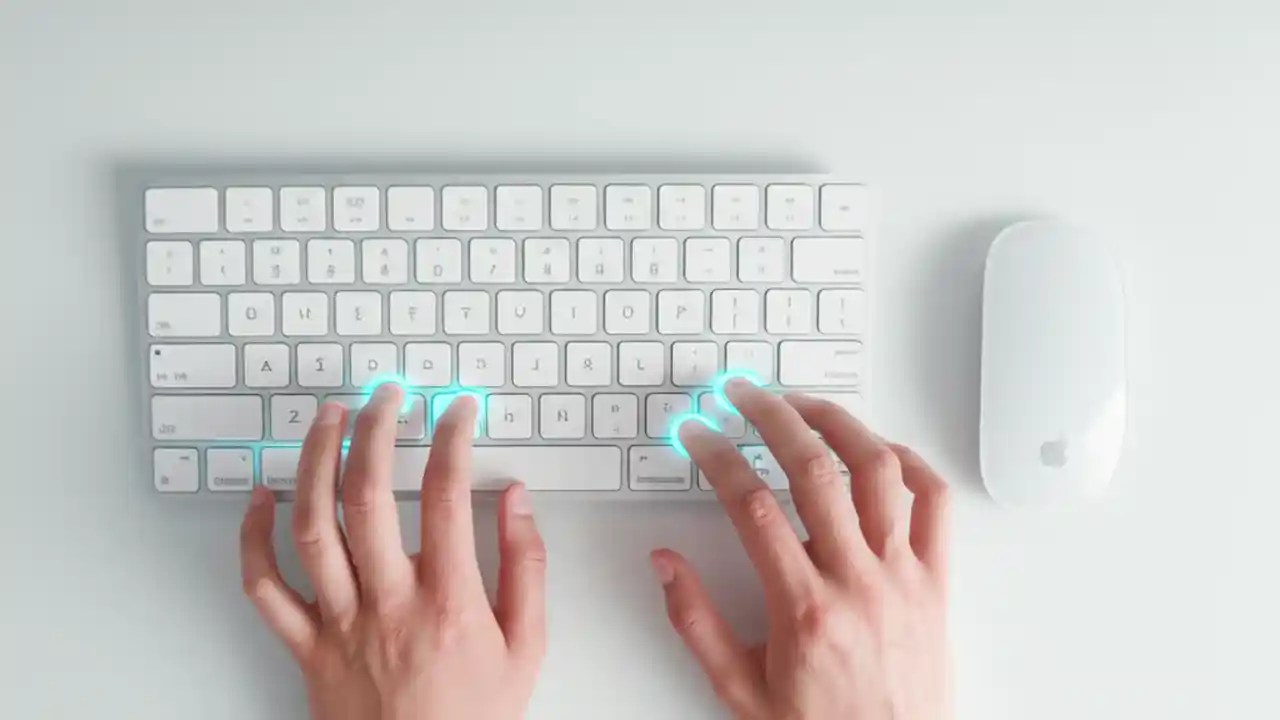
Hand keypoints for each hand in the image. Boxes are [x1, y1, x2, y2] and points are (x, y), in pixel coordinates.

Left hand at [239, 384, 545, 719]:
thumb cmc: (474, 719)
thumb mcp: (527, 648)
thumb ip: (527, 569)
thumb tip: (517, 501)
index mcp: (449, 603)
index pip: (446, 496)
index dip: (451, 440)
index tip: (457, 412)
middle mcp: (388, 604)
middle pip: (369, 497)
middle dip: (375, 431)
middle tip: (386, 397)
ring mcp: (339, 624)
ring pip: (313, 528)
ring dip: (314, 462)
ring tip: (328, 419)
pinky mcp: (305, 647)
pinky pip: (264, 589)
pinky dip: (253, 539)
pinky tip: (262, 498)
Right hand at [652, 381, 951, 719]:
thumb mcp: (740, 689)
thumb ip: (696, 622)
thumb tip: (665, 563)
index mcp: (804, 609)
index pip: (752, 507)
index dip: (717, 457)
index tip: (698, 434)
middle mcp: (858, 582)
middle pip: (813, 471)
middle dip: (772, 417)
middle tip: (744, 394)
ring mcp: (903, 576)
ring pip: (878, 472)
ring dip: (839, 424)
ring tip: (805, 403)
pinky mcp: (937, 581)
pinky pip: (935, 503)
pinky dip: (911, 463)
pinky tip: (881, 446)